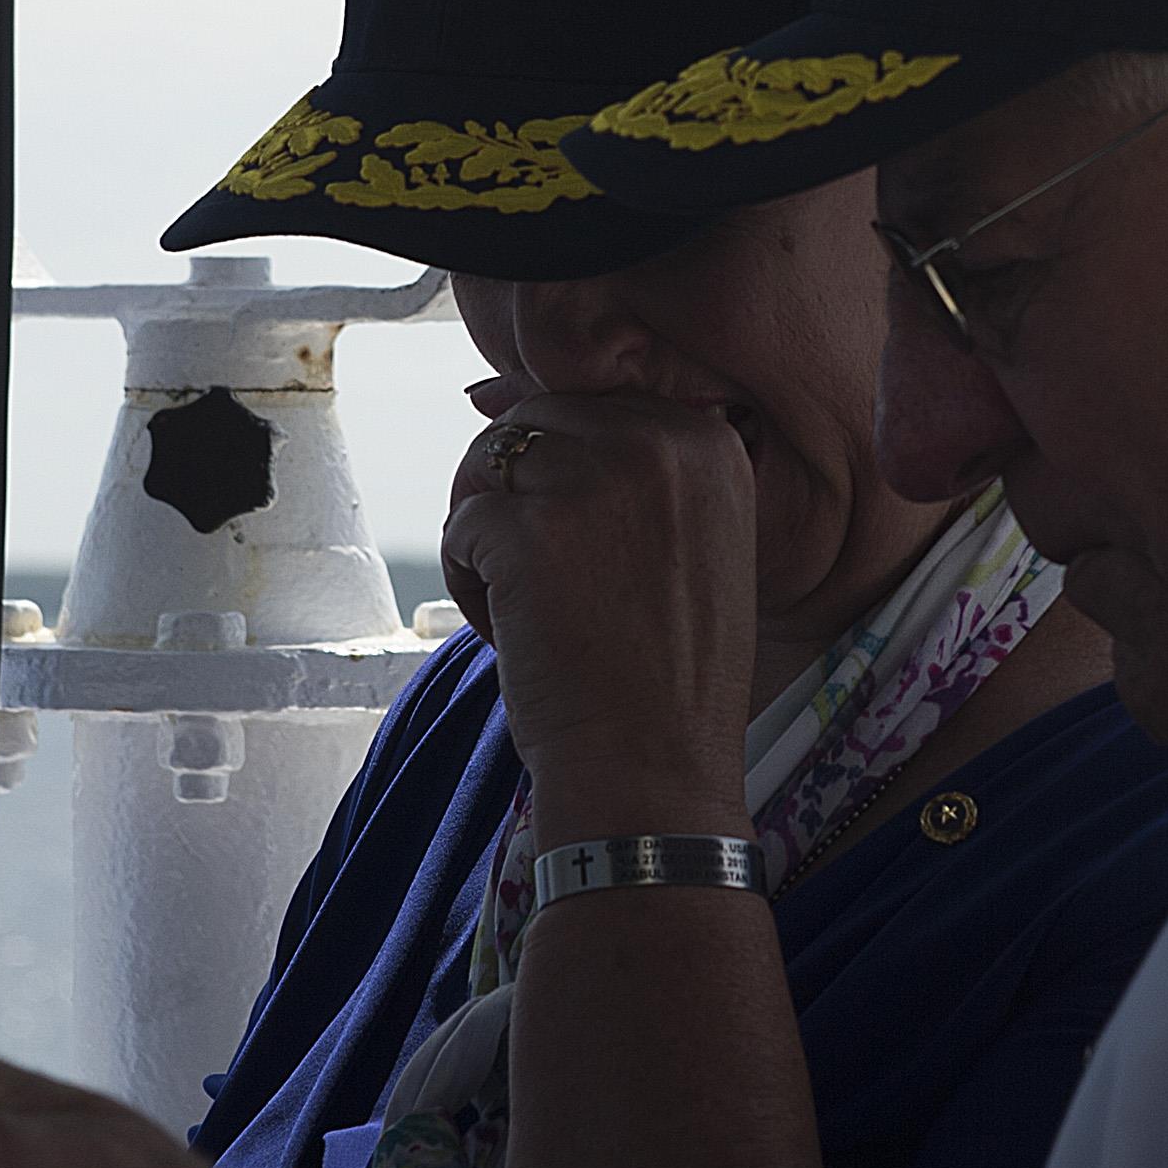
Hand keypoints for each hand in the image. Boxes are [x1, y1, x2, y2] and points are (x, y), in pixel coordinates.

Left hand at [440, 379, 756, 833]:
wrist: (656, 770)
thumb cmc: (664, 672)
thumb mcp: (690, 540)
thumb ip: (628, 466)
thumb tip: (491, 397)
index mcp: (706, 441)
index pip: (589, 406)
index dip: (560, 476)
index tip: (578, 551)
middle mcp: (658, 443)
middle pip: (530, 424)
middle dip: (516, 500)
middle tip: (545, 585)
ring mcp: (592, 481)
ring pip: (486, 466)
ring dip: (488, 536)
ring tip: (528, 608)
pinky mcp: (528, 530)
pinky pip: (460, 525)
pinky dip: (467, 582)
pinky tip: (514, 635)